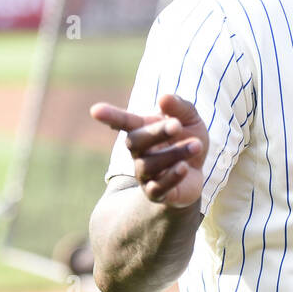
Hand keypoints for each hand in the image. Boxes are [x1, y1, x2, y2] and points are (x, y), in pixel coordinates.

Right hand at [90, 94, 208, 207]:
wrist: (197, 172)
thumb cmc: (187, 139)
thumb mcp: (190, 119)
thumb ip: (179, 107)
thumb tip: (164, 98)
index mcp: (143, 130)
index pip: (124, 122)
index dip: (110, 116)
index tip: (95, 110)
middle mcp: (139, 152)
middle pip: (135, 141)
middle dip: (155, 132)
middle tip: (176, 124)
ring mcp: (145, 174)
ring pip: (150, 164)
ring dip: (175, 153)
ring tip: (197, 145)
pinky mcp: (156, 193)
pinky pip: (158, 187)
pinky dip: (171, 177)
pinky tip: (184, 167)